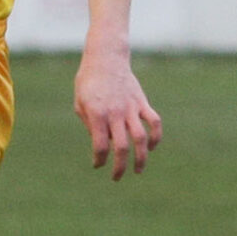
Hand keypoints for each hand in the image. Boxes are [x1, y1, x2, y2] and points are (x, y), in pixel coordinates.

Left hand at [74, 50, 161, 180]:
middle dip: (120, 167)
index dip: (99, 160)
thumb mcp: (80, 104)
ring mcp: (131, 108)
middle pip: (122, 147)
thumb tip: (101, 144)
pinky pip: (154, 122)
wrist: (106, 58)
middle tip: (117, 177)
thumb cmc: (88, 82)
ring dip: (141, 157)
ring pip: (141, 138)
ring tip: (138, 170)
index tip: (97, 165)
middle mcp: (115, 113)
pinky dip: (156, 136)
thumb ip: (90, 125)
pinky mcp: (141, 103)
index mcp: (96, 114)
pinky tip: (151, 147)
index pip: (100, 146)